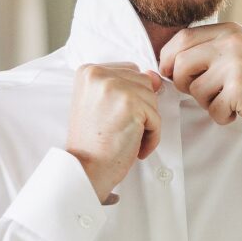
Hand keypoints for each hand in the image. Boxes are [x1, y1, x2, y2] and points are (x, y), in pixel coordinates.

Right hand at [66, 62, 162, 201]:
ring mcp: (115, 87)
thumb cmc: (93, 142)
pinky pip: (156, 117)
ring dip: (146, 123)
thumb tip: (155, 77)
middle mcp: (99, 74)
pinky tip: (134, 146)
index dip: (130, 98)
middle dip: (140, 109)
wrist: (85, 168)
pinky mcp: (131, 104)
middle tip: (121, 129)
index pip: (130, 72)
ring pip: (152, 98)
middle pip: (143, 82)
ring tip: (126, 137)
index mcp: (88, 71)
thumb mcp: (103, 105)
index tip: (116, 118)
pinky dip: (151, 136)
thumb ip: (126, 86)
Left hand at [158, 23, 241, 143]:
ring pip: (194, 90)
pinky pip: (212, 110)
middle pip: (179, 64)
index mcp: (231, 31)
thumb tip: (170, 59)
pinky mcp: (239, 91)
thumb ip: (213, 49)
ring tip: (232, 101)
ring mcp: (235, 67)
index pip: (182, 38)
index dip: (168, 58)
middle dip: (183, 84)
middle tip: (204, 93)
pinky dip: (223, 117)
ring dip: (208, 103)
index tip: (170, 72)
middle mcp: (231, 44)